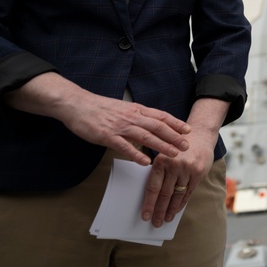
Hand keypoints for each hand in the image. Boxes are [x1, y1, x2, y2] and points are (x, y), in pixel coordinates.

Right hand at [6, 73, 189, 165]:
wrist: (78, 104)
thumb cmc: (100, 108)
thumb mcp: (123, 108)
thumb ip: (137, 116)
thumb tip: (151, 124)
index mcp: (136, 109)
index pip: (160, 115)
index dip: (175, 123)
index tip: (188, 130)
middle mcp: (131, 116)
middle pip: (157, 126)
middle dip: (174, 136)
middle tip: (187, 146)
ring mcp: (119, 126)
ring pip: (145, 136)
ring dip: (161, 145)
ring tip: (173, 154)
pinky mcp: (107, 136)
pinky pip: (124, 146)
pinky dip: (136, 154)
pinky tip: (145, 161)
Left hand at [141, 98, 228, 225]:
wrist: (201, 134)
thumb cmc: (178, 146)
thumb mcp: (165, 153)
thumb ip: (160, 170)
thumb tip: (152, 196)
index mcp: (161, 160)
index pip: (153, 187)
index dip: (148, 203)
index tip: (145, 216)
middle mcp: (174, 165)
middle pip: (164, 194)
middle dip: (159, 210)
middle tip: (155, 223)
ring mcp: (188, 169)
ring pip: (177, 195)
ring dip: (171, 209)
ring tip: (166, 219)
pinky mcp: (199, 172)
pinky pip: (189, 192)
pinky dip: (182, 202)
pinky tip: (177, 210)